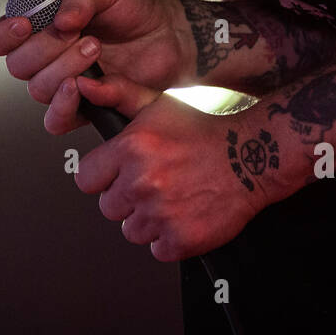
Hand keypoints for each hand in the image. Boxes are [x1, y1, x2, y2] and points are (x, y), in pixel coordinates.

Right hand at [0, 0, 191, 132]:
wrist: (170, 36)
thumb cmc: (136, 11)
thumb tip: (59, 18)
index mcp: (41, 27)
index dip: (4, 35)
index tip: (26, 24)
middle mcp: (46, 57)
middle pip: (18, 66)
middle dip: (46, 49)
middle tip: (78, 34)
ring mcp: (62, 83)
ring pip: (37, 89)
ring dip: (64, 69)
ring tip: (94, 48)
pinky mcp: (82, 107)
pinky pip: (56, 121)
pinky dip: (63, 106)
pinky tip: (82, 87)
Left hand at [71, 74, 269, 261]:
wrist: (252, 156)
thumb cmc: (205, 129)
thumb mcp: (158, 104)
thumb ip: (117, 94)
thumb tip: (83, 85)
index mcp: (130, 148)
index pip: (86, 179)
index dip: (103, 177)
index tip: (120, 173)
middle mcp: (142, 181)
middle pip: (109, 208)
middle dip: (127, 199)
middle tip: (154, 183)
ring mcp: (161, 213)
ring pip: (132, 231)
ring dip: (149, 220)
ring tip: (172, 197)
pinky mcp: (182, 239)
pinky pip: (159, 250)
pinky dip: (171, 238)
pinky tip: (185, 214)